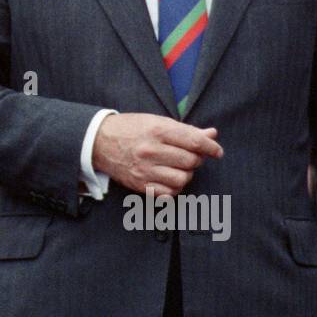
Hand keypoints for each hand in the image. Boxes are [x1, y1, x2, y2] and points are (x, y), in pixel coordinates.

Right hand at [92, 113, 222, 196]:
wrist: (99, 141)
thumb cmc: (131, 128)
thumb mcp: (157, 122)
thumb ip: (186, 130)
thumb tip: (212, 135)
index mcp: (157, 130)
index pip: (194, 142)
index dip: (211, 148)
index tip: (217, 151)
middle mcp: (151, 150)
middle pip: (191, 161)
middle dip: (196, 159)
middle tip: (190, 155)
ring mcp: (145, 169)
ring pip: (183, 179)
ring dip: (186, 174)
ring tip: (178, 167)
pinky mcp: (140, 185)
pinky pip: (169, 193)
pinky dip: (174, 188)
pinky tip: (169, 179)